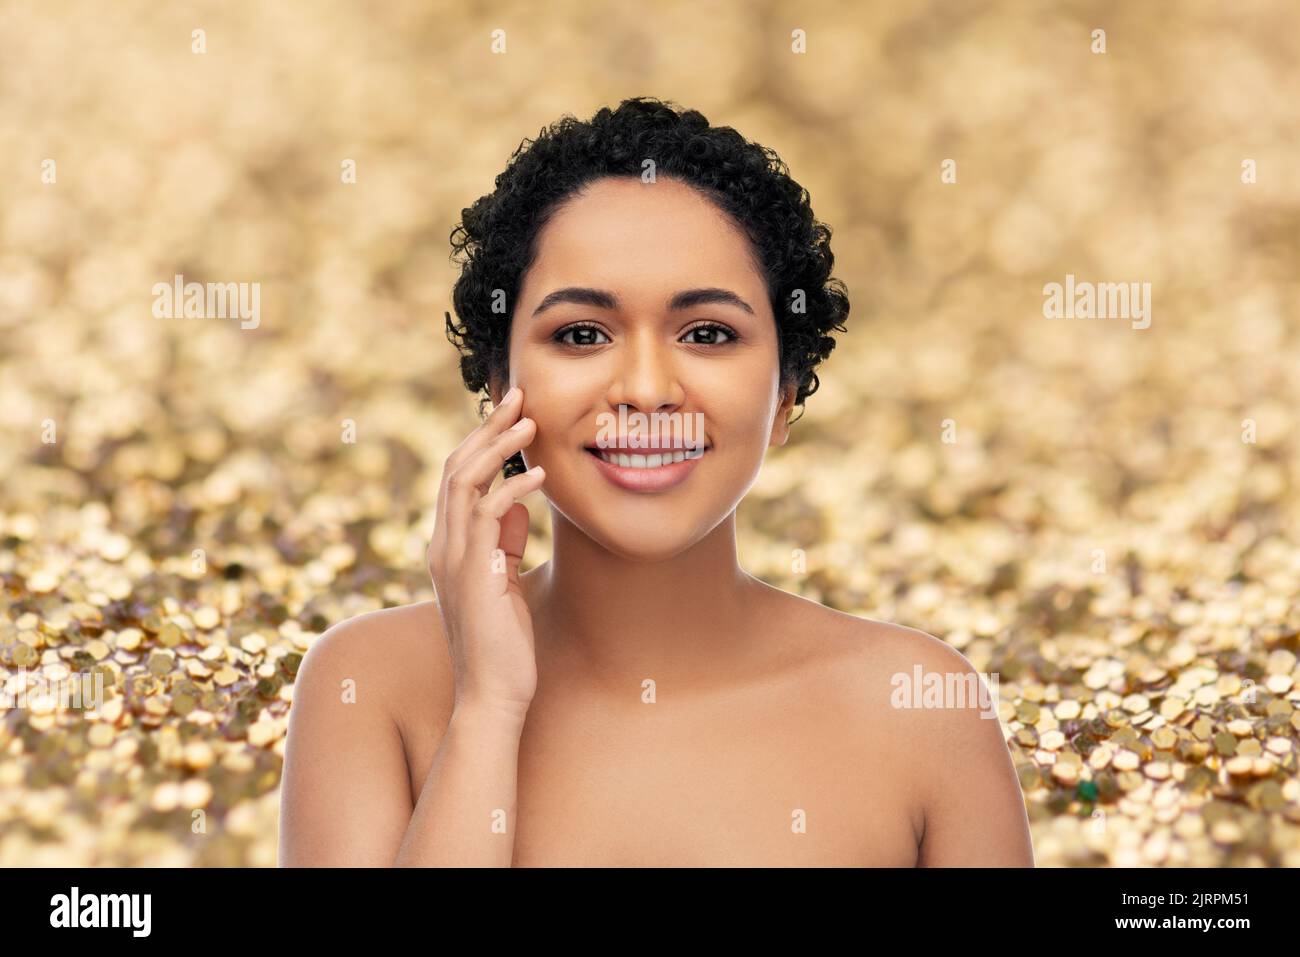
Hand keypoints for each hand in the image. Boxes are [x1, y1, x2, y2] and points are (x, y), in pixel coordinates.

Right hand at [427, 386, 544, 719]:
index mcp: (447, 547)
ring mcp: (452, 560)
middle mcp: (442, 547)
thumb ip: (502, 546)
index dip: (481, 440)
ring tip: (530, 420)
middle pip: (456, 467)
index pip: (457, 478)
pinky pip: (487, 515)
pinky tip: (540, 476)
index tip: (510, 413)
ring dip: (498, 446)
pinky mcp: (473, 574)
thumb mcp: (503, 583)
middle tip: (518, 395)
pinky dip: (513, 489)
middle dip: (487, 427)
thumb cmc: (503, 645)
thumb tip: (514, 510)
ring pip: (465, 482)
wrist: (493, 696)